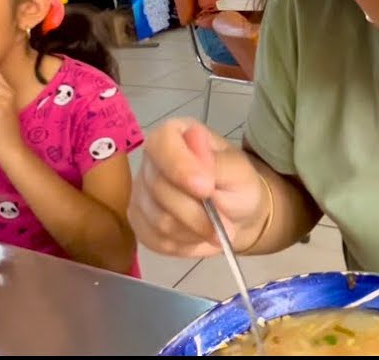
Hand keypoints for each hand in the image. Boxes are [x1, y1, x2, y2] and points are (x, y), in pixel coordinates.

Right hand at [128, 119, 268, 257]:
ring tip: (216, 231)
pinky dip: (183, 244)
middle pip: (159, 188)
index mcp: (176, 134)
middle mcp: (151, 160)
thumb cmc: (239, 186)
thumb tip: (195, 161)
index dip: (179, 166)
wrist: (236, 216)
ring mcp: (141, 191)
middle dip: (196, 213)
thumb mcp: (240, 172)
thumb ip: (217, 163)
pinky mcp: (139, 221)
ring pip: (158, 219)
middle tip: (225, 226)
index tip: (206, 188)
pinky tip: (198, 236)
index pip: (161, 143)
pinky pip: (155, 239)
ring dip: (193, 231)